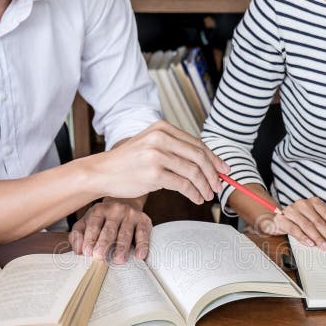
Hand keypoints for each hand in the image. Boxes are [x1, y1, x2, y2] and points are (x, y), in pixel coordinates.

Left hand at [70, 199, 151, 263]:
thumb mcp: (87, 223)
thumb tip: (78, 251)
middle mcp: (115, 210)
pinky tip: (140, 255)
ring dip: (122, 247)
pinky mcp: (144, 220)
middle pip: (109, 229)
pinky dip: (142, 245)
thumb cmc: (103, 219)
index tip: (87, 252)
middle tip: (99, 256)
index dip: (90, 239)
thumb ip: (79, 235)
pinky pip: (143, 233)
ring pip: (125, 232)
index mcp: (99, 210)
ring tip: (119, 259)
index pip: (93, 224)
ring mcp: (130, 214)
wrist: (127, 203)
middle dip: (104, 243)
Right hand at [85, 120, 228, 204]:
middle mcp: (160, 138)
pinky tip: (196, 198)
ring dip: (205, 186)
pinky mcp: (153, 173)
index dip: (214, 158)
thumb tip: (205, 163)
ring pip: (193, 171)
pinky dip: (194, 193)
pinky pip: (183, 185)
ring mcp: (156, 155)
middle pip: (199, 156)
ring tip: (207, 195)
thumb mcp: (151, 145)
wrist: (102, 172)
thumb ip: (174, 149)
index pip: (197, 143)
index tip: (223, 170)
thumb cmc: (128, 162)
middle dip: (212, 173)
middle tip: (218, 186)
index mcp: (162, 128)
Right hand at [253, 197, 325, 250]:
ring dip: (318, 238)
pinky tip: (310, 243)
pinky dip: (303, 238)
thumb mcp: (315, 218)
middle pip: (318, 221)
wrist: (278, 219)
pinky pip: (294, 230)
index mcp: (313, 202)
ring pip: (307, 226)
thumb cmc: (300, 219)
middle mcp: (303, 204)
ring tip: (325, 246)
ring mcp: (291, 211)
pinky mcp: (282, 219)